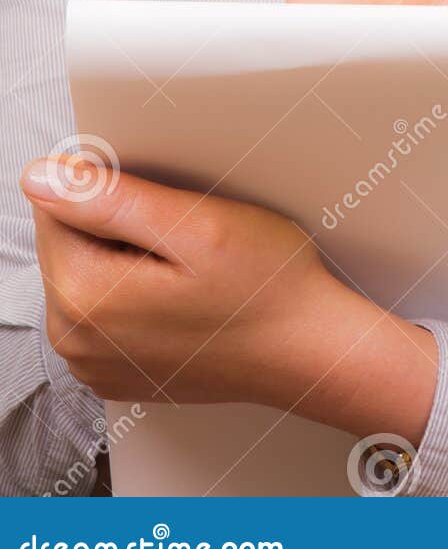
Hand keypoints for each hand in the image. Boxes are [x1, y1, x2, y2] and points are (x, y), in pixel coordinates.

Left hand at [20, 154, 436, 438]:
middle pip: (64, 241)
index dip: (107, 184)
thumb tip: (41, 177)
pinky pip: (100, 310)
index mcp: (85, 296)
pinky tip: (180, 292)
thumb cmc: (265, 288)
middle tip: (181, 232)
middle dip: (114, 222)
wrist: (306, 350)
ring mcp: (93, 362)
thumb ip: (109, 199)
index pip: (53, 204)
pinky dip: (131, 290)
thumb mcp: (195, 224)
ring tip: (185, 263)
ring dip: (123, 255)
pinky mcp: (115, 371)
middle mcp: (75, 338)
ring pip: (82, 272)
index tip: (160, 199)